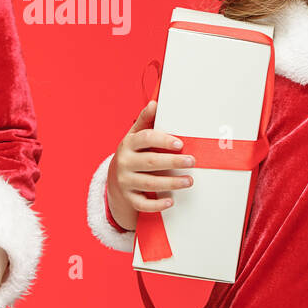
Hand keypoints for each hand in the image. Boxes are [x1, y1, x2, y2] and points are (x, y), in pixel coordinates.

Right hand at [106, 100, 195, 230]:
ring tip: (189, 181)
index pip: (144, 139)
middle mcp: (124, 163)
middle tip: (192, 161)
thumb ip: (145, 121)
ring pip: (149, 184)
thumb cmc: (132, 154)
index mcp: (128, 144)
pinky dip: (157, 205)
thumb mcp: (135, 136)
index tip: (180, 143)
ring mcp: (125, 182)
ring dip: (171, 183)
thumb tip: (155, 103)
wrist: (115, 180)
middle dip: (173, 161)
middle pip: (150, 162)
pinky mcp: (129, 198)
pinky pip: (143, 204)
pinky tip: (171, 201)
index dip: (162, 140)